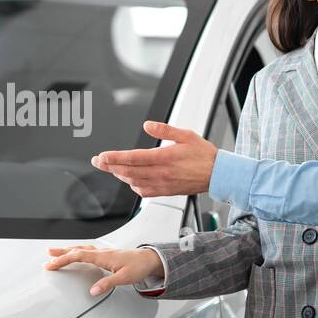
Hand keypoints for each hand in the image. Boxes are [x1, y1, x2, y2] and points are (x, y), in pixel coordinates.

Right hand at [45, 244, 163, 295]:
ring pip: (81, 248)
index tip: (51, 264)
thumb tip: (93, 291)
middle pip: (76, 250)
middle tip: (48, 256)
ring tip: (56, 252)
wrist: (150, 259)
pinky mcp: (107, 254)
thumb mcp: (124, 278)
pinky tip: (76, 252)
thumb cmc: (139, 266)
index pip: (78, 256)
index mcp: (102, 257)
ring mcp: (104, 252)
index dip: (63, 260)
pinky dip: (78, 250)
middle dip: (61, 253)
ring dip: (68, 250)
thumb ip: (107, 284)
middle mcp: (101, 252)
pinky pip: (87, 250)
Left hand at [90, 121, 217, 197]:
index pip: (133, 158)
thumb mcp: (186, 135)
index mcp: (165, 158)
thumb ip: (164, 130)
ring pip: (134, 182)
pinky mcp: (166, 192)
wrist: (218, 174)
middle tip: (99, 161)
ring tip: (113, 168)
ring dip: (121, 175)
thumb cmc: (204, 155)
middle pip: (128, 171)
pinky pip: (144, 192)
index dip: (115, 158)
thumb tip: (148, 125)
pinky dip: (134, 186)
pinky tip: (131, 180)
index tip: (102, 157)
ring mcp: (163, 184)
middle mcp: (161, 173)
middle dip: (110, 166)